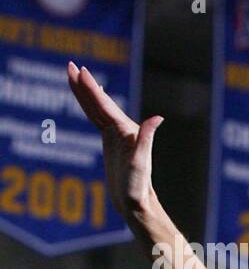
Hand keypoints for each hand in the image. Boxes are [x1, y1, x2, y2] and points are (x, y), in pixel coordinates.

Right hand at [65, 62, 163, 235]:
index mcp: (128, 131)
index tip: (80, 72)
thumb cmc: (138, 187)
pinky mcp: (111, 141)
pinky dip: (89, 106)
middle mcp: (123, 129)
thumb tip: (157, 118)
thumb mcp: (141, 163)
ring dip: (84, 92)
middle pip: (99, 102)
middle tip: (70, 65)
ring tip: (72, 74)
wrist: (136, 203)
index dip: (92, 89)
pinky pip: (96, 119)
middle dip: (84, 84)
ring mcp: (116, 134)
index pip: (105, 106)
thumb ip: (147, 139)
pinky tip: (86, 99)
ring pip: (96, 108)